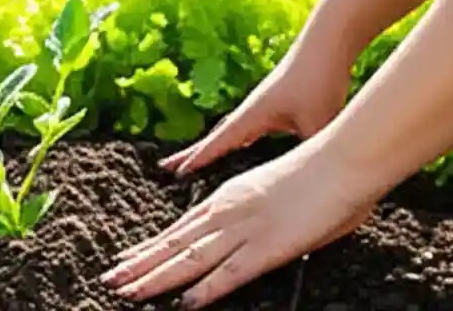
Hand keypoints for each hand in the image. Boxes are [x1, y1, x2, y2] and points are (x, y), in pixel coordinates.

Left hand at [101, 146, 378, 307]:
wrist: (343, 158)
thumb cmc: (323, 171)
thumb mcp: (277, 189)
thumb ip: (260, 207)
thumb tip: (260, 221)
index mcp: (229, 195)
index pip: (180, 226)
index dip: (151, 245)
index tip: (126, 256)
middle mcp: (227, 211)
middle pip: (174, 243)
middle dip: (139, 264)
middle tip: (109, 278)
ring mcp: (245, 229)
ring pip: (189, 259)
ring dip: (155, 279)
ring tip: (124, 290)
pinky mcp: (268, 247)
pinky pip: (231, 273)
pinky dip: (206, 290)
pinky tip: (184, 303)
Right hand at [159, 34, 353, 175]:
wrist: (326, 43)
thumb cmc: (319, 81)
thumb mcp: (318, 124)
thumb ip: (312, 155)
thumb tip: (311, 181)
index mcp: (253, 116)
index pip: (219, 142)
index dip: (198, 158)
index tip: (175, 171)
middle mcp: (251, 110)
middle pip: (215, 136)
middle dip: (192, 152)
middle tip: (167, 166)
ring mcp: (262, 106)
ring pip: (230, 131)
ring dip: (212, 145)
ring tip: (196, 157)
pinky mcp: (275, 103)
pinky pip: (247, 127)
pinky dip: (235, 138)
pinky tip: (240, 143)